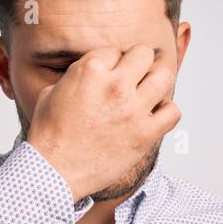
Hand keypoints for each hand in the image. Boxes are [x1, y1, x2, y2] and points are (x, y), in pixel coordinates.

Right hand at [25, 44, 179, 201]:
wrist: (53, 172)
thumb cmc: (49, 136)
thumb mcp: (52, 92)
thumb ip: (76, 75)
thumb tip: (89, 70)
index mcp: (90, 70)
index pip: (115, 51)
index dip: (111, 64)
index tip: (107, 79)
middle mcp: (115, 85)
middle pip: (144, 54)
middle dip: (138, 65)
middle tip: (131, 80)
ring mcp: (133, 110)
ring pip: (164, 76)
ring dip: (157, 82)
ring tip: (148, 93)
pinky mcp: (145, 134)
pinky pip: (173, 112)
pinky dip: (167, 112)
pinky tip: (154, 117)